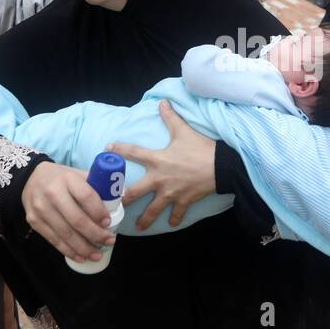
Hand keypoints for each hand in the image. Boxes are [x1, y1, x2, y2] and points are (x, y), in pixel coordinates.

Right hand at [21, 161, 113, 263]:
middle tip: (109, 241)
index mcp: (67, 179)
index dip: (98, 212)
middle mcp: (52, 193)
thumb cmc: (62, 178)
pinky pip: (53, 239)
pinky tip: (81, 257)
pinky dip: (68, 251)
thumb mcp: (78, 174)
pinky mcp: (34, 221)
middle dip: (95, 234)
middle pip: (77, 219)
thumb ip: (97, 185)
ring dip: (84, 248)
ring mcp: (41, 208)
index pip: (86, 196)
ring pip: (65, 233)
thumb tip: (122, 196)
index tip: (109, 223)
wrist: (30, 178)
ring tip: (97, 255)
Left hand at [108, 99, 215, 230]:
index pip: (133, 153)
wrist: (222, 166)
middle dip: (122, 200)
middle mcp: (159, 179)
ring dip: (144, 219)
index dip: (119, 149)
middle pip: (134, 192)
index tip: (107, 148)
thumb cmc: (201, 148)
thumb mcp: (184, 131)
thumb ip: (171, 117)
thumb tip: (162, 101)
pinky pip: (177, 214)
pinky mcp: (184, 201)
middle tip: (113, 205)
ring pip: (152, 210)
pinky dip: (174, 219)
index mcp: (157, 160)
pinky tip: (171, 224)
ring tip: (138, 227)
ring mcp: (171, 193)